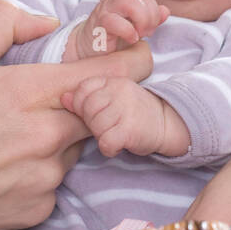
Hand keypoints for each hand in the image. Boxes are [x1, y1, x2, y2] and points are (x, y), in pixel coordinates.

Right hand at [0, 2, 154, 229]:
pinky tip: (5, 167)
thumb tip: (46, 20)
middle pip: (100, 110)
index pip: (109, 74)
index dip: (132, 62)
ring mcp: (46, 177)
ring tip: (12, 136)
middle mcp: (47, 136)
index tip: (140, 54)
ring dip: (61, 136)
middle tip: (48, 98)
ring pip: (77, 146)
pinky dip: (42, 170)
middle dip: (89, 100)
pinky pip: (57, 180)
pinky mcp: (39, 209)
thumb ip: (3, 25)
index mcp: (29, 92)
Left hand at [62, 75, 188, 157]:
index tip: (94, 114)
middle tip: (106, 127)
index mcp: (113, 81)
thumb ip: (86, 97)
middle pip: (87, 109)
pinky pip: (106, 142)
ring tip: (114, 134)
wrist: (167, 123)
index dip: (82, 106)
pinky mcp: (130, 129)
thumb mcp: (112, 99)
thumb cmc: (134, 112)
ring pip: (95, 127)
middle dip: (92, 123)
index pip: (82, 90)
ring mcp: (125, 109)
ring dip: (102, 136)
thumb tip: (63, 98)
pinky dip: (109, 149)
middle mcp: (119, 91)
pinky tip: (117, 145)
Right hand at [68, 0, 169, 59]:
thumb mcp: (137, 27)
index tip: (150, 18)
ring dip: (141, 20)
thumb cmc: (114, 38)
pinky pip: (115, 21)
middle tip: (147, 31)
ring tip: (139, 34)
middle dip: (151, 14)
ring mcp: (105, 10)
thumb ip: (152, 18)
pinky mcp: (99, 24)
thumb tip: (165, 11)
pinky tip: (131, 40)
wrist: (90, 52)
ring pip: (129, 1)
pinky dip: (129, 32)